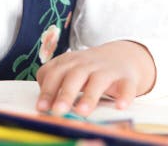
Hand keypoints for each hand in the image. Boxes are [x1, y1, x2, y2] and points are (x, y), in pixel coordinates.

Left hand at [35, 40, 155, 116]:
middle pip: (74, 76)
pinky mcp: (126, 78)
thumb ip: (54, 84)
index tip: (41, 108)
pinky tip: (120, 106)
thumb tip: (42, 106)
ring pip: (98, 81)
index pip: (54, 73)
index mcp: (69, 62)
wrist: (121, 56)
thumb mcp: (69, 70)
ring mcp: (107, 70)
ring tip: (82, 112)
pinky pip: (126, 86)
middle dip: (65, 93)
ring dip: (90, 96)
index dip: (47, 90)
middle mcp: (87, 64)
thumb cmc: (88, 69)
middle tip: (58, 111)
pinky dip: (124, 96)